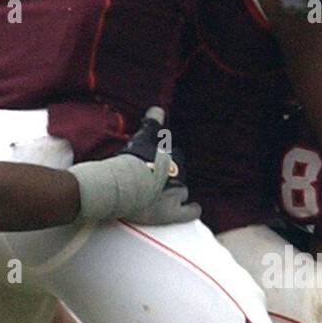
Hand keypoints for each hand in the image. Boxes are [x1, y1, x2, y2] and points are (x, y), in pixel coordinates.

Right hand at [122, 107, 200, 224]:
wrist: (126, 186)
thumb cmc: (132, 162)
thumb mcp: (143, 137)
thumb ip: (151, 123)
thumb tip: (158, 109)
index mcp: (172, 157)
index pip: (174, 156)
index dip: (166, 160)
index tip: (158, 161)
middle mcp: (178, 175)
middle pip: (179, 174)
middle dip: (171, 175)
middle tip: (158, 178)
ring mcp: (176, 194)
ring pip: (183, 191)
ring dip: (177, 191)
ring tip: (169, 193)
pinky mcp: (171, 213)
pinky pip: (189, 211)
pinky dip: (192, 210)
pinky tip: (195, 208)